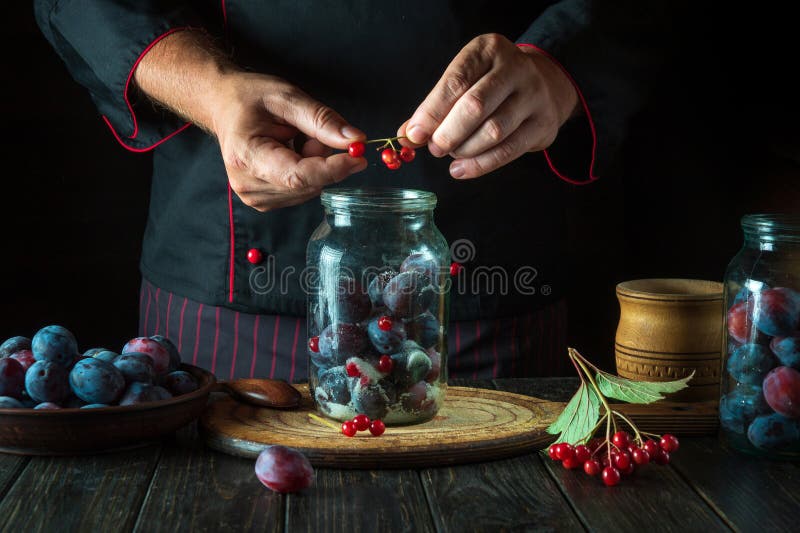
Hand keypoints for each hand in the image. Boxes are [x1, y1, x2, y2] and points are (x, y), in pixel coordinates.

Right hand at [212, 72, 366, 211]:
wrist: (223, 106)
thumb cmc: (249, 98)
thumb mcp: (287, 97)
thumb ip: (321, 120)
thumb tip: (355, 140)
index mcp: (246, 156)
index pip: (298, 176)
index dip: (332, 169)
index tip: (358, 156)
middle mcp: (248, 184)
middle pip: (308, 183)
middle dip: (323, 159)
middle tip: (313, 131)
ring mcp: (255, 196)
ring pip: (309, 188)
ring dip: (315, 164)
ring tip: (295, 138)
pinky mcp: (265, 201)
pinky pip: (303, 191)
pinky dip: (308, 171)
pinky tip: (292, 152)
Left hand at [399, 33, 577, 178]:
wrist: (547, 83)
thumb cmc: (493, 84)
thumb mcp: (465, 80)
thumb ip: (436, 106)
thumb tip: (408, 135)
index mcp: (489, 50)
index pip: (456, 81)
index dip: (431, 111)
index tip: (414, 134)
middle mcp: (515, 68)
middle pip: (475, 106)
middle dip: (448, 133)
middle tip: (434, 147)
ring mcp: (534, 96)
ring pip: (493, 131)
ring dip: (464, 149)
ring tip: (451, 153)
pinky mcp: (543, 124)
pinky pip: (508, 150)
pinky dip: (480, 165)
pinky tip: (461, 169)